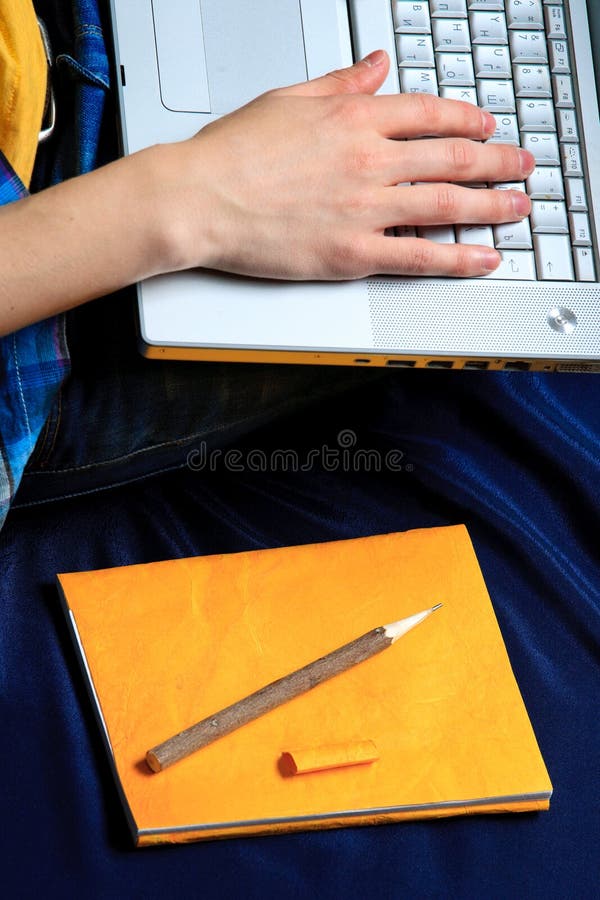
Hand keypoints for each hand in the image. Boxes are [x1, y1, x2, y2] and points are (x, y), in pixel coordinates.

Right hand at [161, 49, 533, 279]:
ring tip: (518, 207)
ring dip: (494, 205)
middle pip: (454, 157)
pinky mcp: (353, 254)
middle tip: (521, 167)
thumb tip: (375, 65)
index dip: (469, 119)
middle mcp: (369, 160)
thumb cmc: (231, 154)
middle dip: (499, 161)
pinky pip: (421, 256)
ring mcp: (365, 209)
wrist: (197, 199)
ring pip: (449, 204)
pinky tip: (486, 259)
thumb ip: (340, 83)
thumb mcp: (288, 98)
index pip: (430, 114)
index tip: (487, 126)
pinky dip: (460, 259)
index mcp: (354, 118)